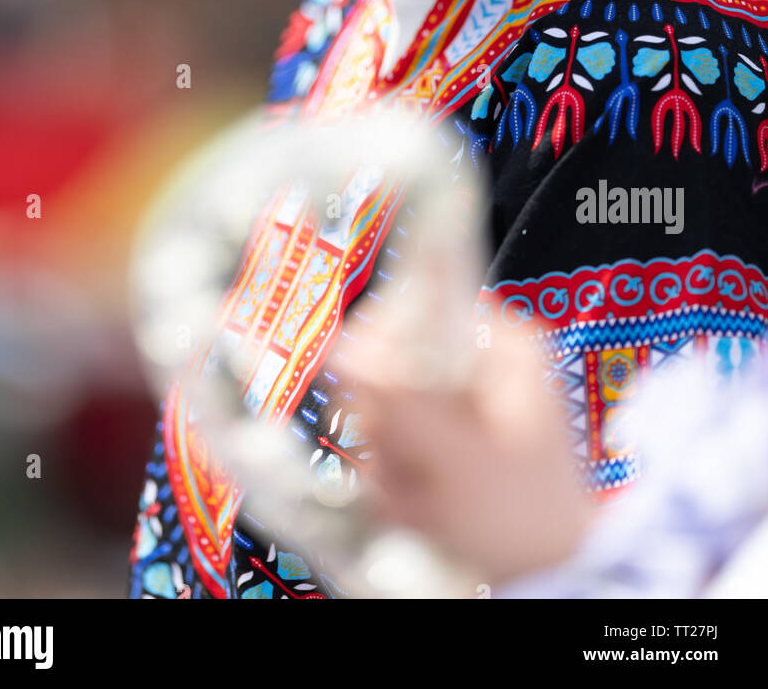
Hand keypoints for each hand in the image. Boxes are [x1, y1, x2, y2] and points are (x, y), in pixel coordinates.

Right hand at [339, 301, 594, 589]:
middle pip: (389, 365)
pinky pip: (391, 443)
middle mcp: (478, 362)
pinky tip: (422, 509)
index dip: (383, 358)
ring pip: (383, 410)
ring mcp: (458, 400)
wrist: (548, 577)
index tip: (381, 408)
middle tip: (413, 469)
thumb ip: (398, 401)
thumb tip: (340, 348)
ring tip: (425, 499)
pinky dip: (398, 481)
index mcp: (501, 342)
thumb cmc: (524, 517)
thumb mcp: (458, 458)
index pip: (415, 310)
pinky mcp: (442, 437)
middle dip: (389, 428)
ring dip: (392, 463)